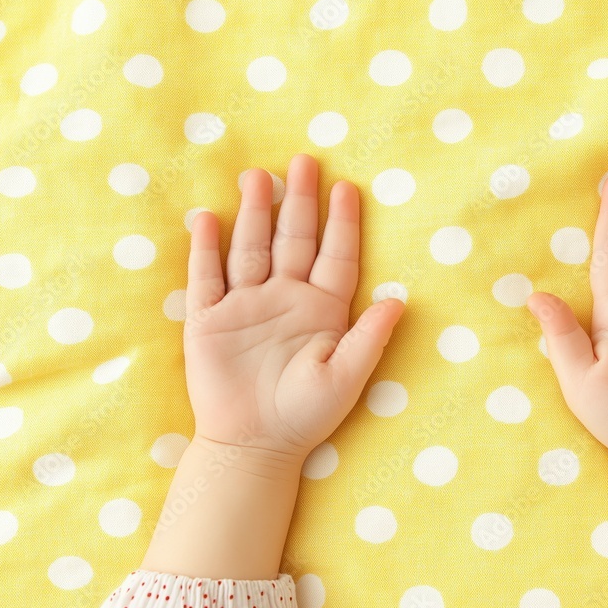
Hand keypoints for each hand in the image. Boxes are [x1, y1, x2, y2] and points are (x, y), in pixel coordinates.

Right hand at [183, 154, 404, 463]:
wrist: (254, 447)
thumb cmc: (305, 415)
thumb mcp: (346, 376)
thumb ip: (369, 337)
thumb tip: (401, 300)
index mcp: (322, 310)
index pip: (335, 256)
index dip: (342, 223)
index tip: (347, 188)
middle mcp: (285, 299)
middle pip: (293, 240)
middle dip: (299, 202)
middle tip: (303, 161)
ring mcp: (246, 306)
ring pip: (251, 248)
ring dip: (255, 214)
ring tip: (258, 177)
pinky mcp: (209, 321)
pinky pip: (207, 277)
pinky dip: (206, 249)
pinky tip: (208, 218)